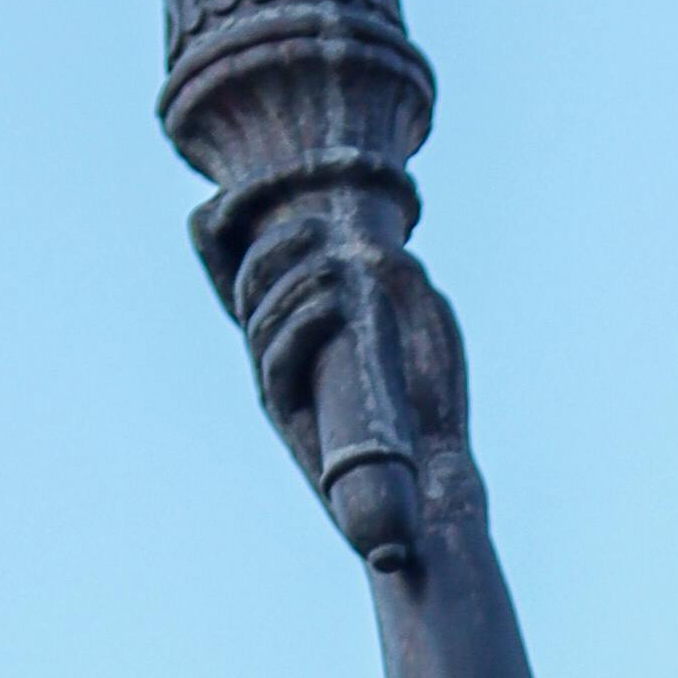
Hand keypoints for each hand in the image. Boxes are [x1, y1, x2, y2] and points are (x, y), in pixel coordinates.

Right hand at [221, 218, 469, 559]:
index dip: (238, 235)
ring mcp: (284, 385)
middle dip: (273, 249)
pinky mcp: (292, 420)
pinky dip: (301, 327)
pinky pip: (278, 367)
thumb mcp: (426, 321)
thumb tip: (379, 243)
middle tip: (313, 227)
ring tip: (332, 265)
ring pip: (260, 321)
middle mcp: (284, 350)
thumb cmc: (434, 400)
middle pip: (249, 287)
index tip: (259, 200)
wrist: (439, 477)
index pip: (255, 271)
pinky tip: (331, 304)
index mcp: (305, 320)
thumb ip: (402, 277)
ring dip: (293, 283)